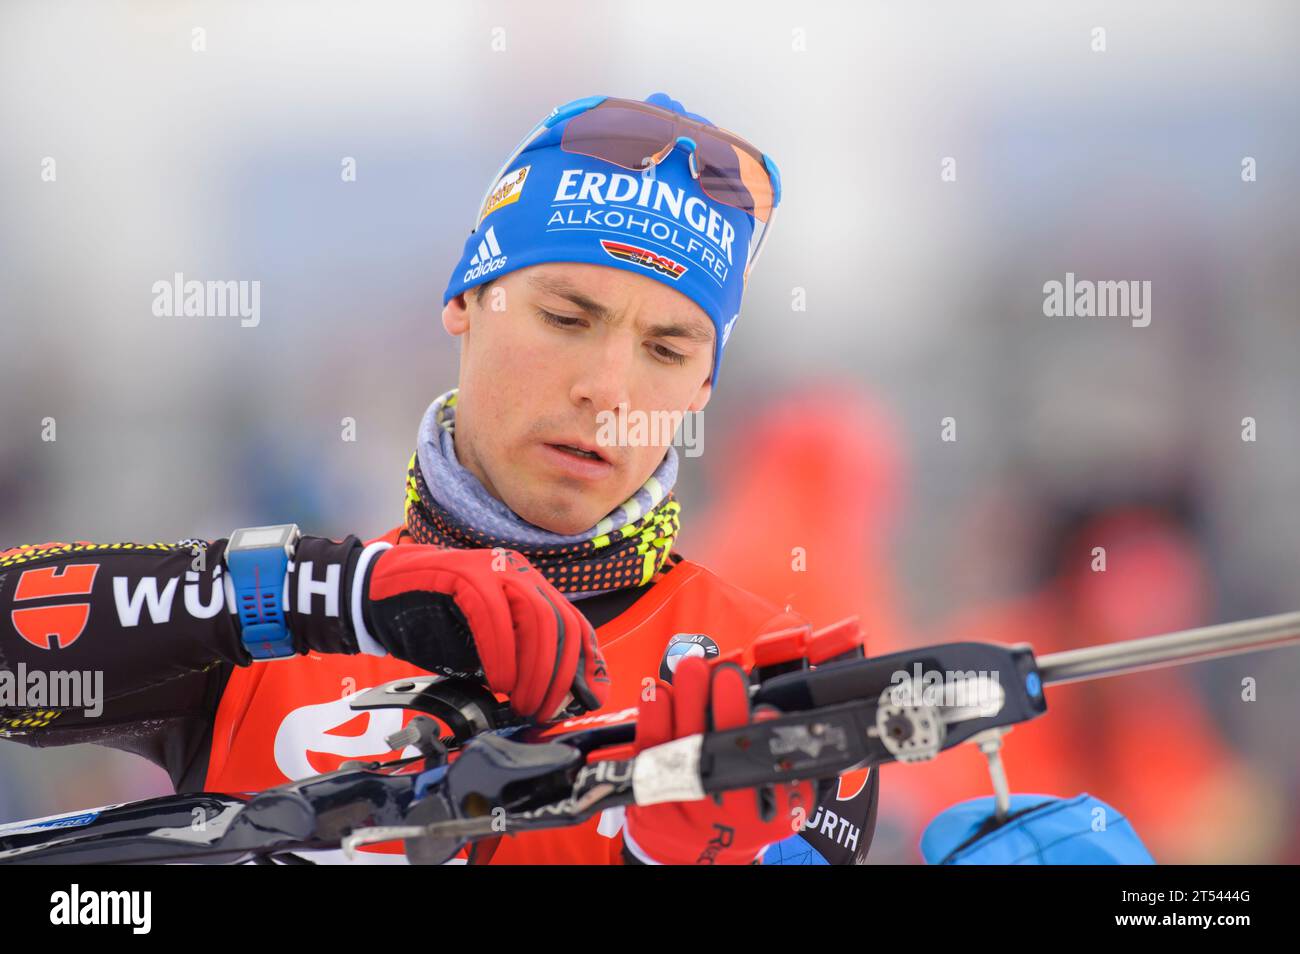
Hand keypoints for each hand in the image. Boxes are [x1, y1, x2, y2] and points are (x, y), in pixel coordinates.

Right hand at [362, 545, 608, 720]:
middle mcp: (520, 573)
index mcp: (530, 589)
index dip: (586, 664)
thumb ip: (520, 663)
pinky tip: (497, 681)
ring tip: (521, 701)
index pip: (573, 624)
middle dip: (558, 675)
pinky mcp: (466, 572)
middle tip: (543, 710)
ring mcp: (494, 568)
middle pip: (560, 624)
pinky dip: (501, 653)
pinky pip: (494, 614)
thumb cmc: (433, 625)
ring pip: (536, 617)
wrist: (377, 596)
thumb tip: (556, 698)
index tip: (589, 699)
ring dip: (534, 668)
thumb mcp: (487, 650)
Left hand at [623, 655, 815, 863]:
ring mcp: (674, 798)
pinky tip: (659, 692)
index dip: (759, 736)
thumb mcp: (778, 809)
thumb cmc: (741, 819)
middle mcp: (710, 808)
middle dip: (721, 707)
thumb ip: (787, 773)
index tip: (763, 706)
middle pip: (714, 750)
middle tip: (726, 672)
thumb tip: (771, 719)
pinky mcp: (645, 791)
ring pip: (678, 743)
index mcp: (751, 813)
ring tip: (694, 668)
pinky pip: (646, 748)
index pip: (756, 769)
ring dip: (685, 700)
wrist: (694, 853)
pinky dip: (652, 717)